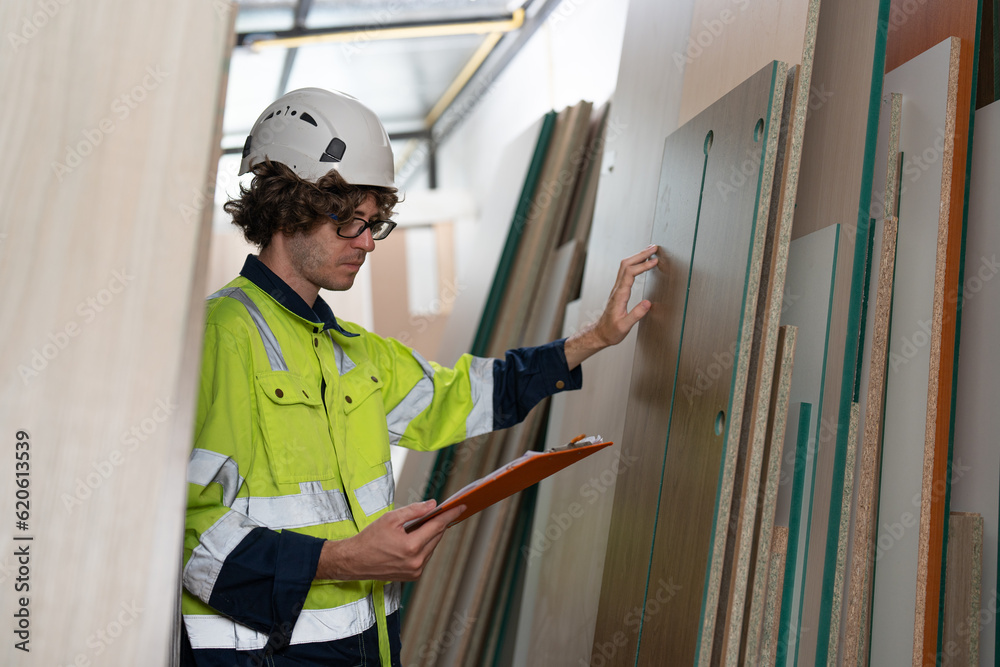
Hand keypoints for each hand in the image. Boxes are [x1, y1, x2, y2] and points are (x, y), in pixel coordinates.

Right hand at [315, 500, 464, 581]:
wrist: (355, 561)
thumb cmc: (369, 538)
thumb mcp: (391, 518)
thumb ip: (414, 510)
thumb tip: (432, 505)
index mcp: (411, 546)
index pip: (437, 526)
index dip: (450, 514)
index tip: (461, 507)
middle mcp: (416, 562)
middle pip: (437, 537)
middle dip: (440, 523)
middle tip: (443, 511)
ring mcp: (415, 571)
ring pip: (432, 547)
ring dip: (432, 535)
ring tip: (426, 524)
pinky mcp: (412, 576)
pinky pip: (425, 557)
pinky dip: (424, 546)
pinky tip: (417, 538)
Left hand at [564, 245, 658, 368]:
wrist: (600, 333)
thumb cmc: (611, 331)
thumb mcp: (624, 326)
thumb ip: (636, 314)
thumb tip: (648, 303)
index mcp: (619, 295)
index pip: (630, 274)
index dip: (643, 265)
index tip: (655, 261)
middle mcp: (617, 289)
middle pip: (627, 265)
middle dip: (640, 254)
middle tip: (654, 247)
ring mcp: (617, 288)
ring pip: (625, 266)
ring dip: (637, 257)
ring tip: (650, 251)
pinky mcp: (619, 290)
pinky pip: (626, 271)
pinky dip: (635, 263)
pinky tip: (642, 263)